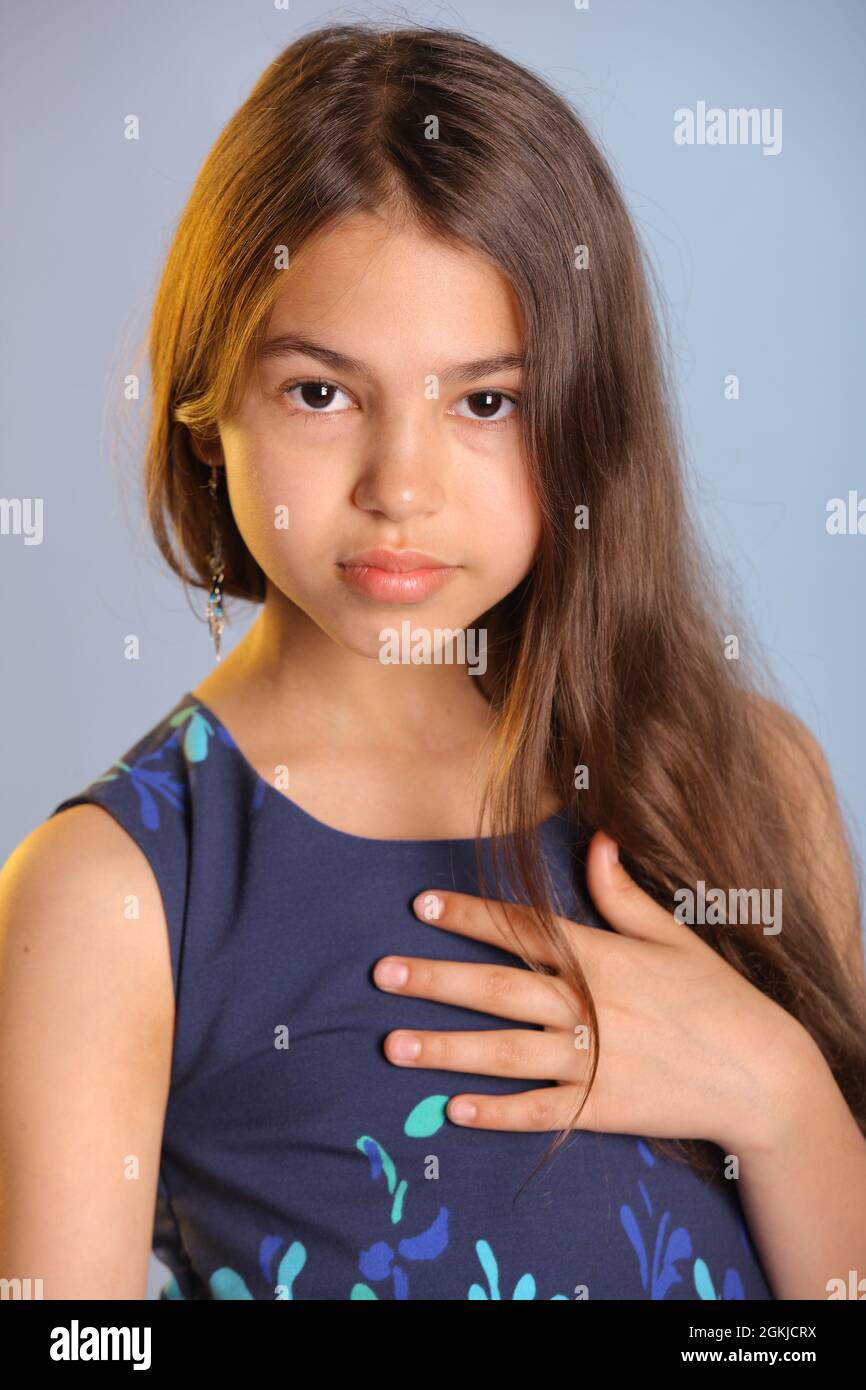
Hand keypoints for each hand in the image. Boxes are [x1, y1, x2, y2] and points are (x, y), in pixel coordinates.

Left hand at [373, 831, 811, 1153]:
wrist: (760, 1074)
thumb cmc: (714, 997)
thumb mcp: (672, 936)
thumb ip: (624, 893)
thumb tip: (596, 841)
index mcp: (601, 958)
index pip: (523, 931)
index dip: (470, 916)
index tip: (422, 905)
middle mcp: (588, 1007)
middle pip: (499, 990)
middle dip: (437, 980)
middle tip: (382, 974)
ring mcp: (592, 1061)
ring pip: (505, 1053)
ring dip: (447, 1050)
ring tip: (393, 1045)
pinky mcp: (600, 1108)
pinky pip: (538, 1112)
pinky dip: (496, 1113)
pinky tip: (453, 1111)